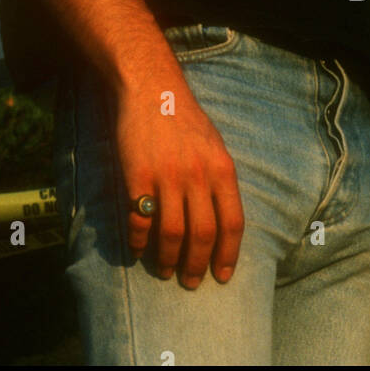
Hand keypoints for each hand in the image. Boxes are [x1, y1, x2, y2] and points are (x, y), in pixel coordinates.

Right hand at [115, 76, 244, 287]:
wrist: (150, 88)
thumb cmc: (184, 118)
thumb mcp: (215, 145)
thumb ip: (220, 180)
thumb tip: (223, 220)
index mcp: (222, 169)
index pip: (232, 224)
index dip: (228, 255)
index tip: (222, 276)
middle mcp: (197, 176)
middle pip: (202, 235)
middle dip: (197, 265)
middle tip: (191, 282)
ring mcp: (166, 177)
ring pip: (172, 233)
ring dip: (169, 259)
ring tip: (165, 271)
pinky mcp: (137, 176)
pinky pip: (139, 219)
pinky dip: (139, 240)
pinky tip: (138, 248)